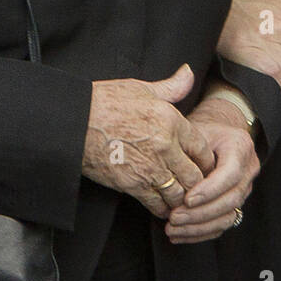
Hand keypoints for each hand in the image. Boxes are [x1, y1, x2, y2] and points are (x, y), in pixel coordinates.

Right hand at [82, 64, 215, 217]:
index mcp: (171, 120)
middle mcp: (165, 146)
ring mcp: (149, 167)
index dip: (206, 160)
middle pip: (196, 175)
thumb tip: (188, 72)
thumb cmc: (105, 101)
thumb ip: (171, 87)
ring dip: (183, 199)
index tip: (205, 166)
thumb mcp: (141, 88)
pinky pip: (157, 203)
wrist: (74, 122)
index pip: (202, 147)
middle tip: (200, 188)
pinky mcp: (132, 185)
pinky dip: (163, 209)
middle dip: (200, 184)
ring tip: (184, 201)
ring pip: (180, 193)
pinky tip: (164, 208)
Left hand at [165, 98, 258, 244]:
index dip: (209, 190)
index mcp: (241, 147)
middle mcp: (248, 170)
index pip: (230, 174)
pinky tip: (178, 234)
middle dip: (200, 213)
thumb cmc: (204, 131)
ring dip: (198, 227)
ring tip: (172, 229)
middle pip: (230, 200)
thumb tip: (174, 180)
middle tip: (174, 217)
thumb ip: (190, 152)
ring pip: (227, 217)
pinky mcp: (236, 204)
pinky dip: (200, 233)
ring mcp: (245, 189)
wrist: (219, 133)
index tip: (186, 199)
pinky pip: (221, 224)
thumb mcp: (197, 131)